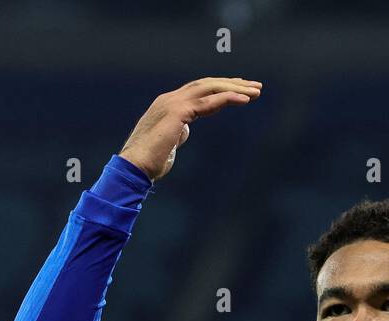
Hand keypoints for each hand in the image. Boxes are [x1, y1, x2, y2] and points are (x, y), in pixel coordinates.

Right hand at [119, 77, 262, 180]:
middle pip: (207, 84)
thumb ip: (177, 133)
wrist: (133, 168)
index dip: (221, 89)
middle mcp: (170, 99)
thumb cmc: (148, 163)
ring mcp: (173, 103)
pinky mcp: (178, 112)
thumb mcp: (168, 143)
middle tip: (256, 87)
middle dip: (233, 84)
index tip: (241, 91)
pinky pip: (208, 101)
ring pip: (209, 88)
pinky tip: (244, 99)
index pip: (198, 91)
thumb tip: (184, 132)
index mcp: (168, 105)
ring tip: (255, 91)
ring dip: (235, 88)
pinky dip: (227, 98)